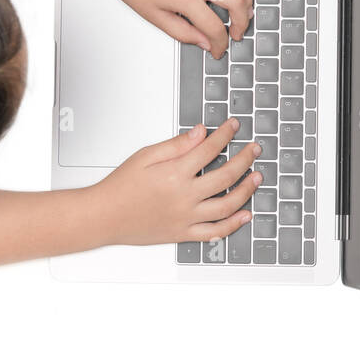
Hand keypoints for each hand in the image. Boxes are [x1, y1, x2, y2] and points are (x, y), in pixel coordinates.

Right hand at [89, 120, 260, 245]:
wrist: (102, 216)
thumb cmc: (120, 187)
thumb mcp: (145, 156)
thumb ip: (176, 145)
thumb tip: (200, 132)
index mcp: (175, 174)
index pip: (209, 149)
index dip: (225, 135)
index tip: (233, 126)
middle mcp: (184, 197)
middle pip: (226, 176)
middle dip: (245, 159)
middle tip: (254, 149)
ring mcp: (186, 217)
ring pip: (227, 205)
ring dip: (247, 190)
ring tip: (257, 178)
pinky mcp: (183, 233)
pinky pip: (214, 232)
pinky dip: (233, 225)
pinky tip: (245, 214)